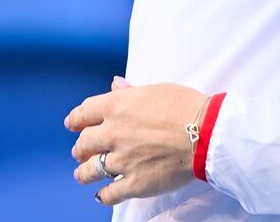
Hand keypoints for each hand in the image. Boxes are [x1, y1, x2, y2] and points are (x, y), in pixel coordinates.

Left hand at [67, 79, 207, 205]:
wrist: (206, 132)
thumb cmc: (186, 106)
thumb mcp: (156, 90)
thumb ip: (130, 92)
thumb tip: (115, 84)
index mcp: (117, 107)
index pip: (82, 114)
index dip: (75, 120)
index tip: (73, 125)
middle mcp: (113, 133)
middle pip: (83, 144)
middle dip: (81, 148)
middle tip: (82, 151)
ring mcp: (122, 160)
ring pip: (89, 171)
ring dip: (84, 172)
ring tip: (84, 174)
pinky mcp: (134, 183)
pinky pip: (108, 194)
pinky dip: (103, 195)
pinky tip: (102, 194)